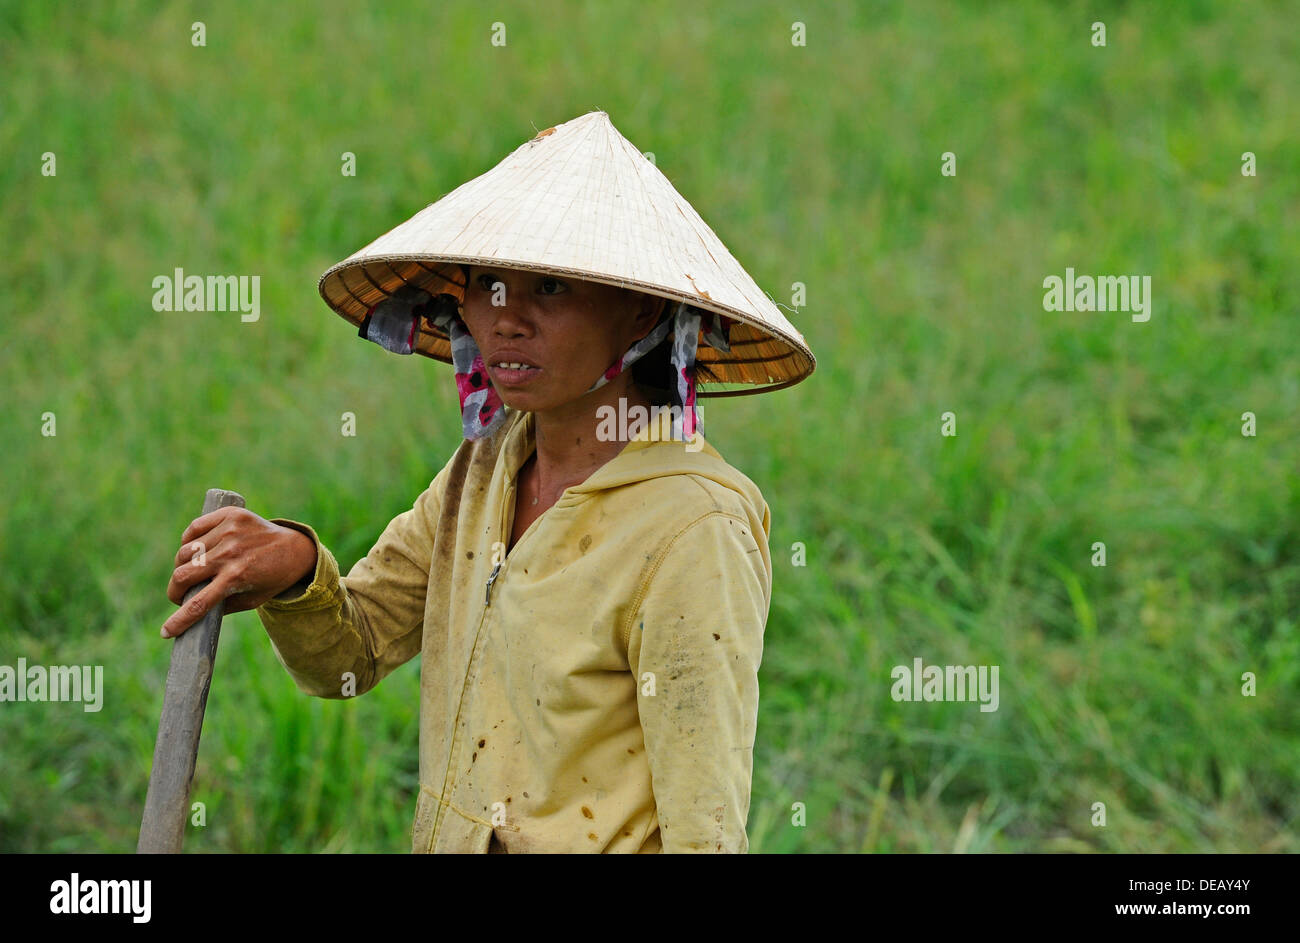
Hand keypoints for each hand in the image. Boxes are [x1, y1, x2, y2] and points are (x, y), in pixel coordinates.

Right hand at [162, 507, 317, 637]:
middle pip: (183, 576)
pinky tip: (196, 550)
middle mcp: (231, 553)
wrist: (297, 548)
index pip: (198, 603)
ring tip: (193, 572)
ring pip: (185, 552)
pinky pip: (194, 528)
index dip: (179, 620)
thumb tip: (191, 612)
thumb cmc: (272, 579)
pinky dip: (189, 541)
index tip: (166, 632)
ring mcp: (230, 531)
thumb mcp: (252, 600)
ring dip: (183, 566)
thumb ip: (221, 606)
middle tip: (179, 596)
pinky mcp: (231, 515)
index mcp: (237, 577)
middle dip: (175, 591)